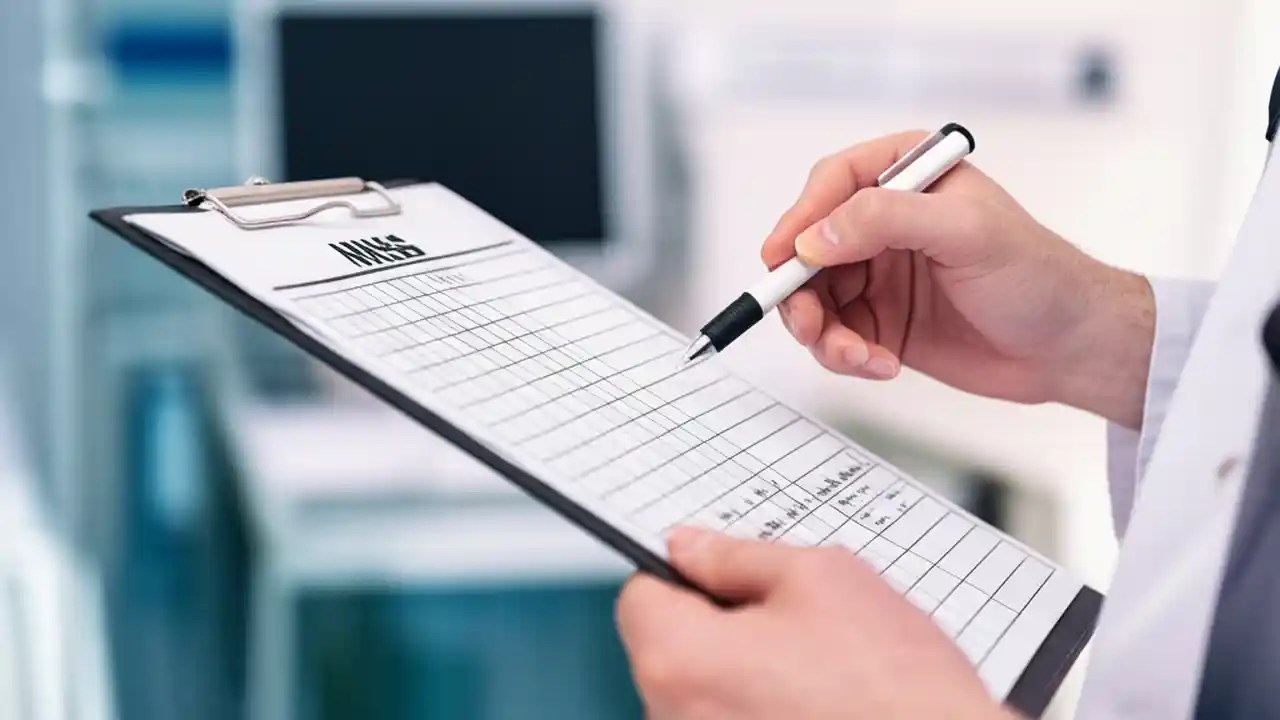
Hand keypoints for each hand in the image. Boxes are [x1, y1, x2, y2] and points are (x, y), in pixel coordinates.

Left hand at [616, 527, 1014, 719]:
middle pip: (670, 649)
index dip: (686, 574)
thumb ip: (736, 556)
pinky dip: (761, 710)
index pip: (641, 594)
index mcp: (677, 659)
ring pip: (703, 693)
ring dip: (743, 674)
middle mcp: (673, 719)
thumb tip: (689, 546)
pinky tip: (816, 706)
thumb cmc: (895, 686)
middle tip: (794, 620)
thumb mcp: (820, 579)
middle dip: (720, 626)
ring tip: (820, 671)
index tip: (723, 571)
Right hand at [761, 130, 1153, 427]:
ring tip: (856, 356)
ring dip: (824, 333)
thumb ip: (887, 219)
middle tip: (809, 325)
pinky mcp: (881, 322)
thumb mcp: (965, 232)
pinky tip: (881, 365)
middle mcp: (885, 222)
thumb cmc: (1037, 275)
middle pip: (809, 248)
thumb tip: (817, 236)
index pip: (832, 183)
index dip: (799, 219)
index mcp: (907, 175)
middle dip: (801, 291)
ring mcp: (879, 274)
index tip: (782, 257)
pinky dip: (846, 356)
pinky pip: (836, 337)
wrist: (1069, 347)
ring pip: (814, 299)